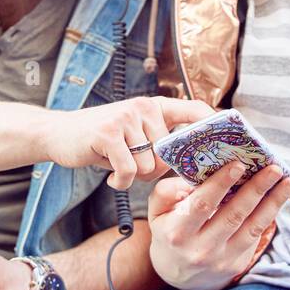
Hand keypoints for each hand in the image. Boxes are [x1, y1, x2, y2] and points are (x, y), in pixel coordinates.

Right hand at [40, 96, 216, 189]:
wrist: (60, 135)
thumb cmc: (104, 142)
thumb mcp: (135, 136)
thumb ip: (161, 144)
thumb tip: (194, 166)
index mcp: (155, 106)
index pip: (194, 109)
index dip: (214, 123)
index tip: (230, 140)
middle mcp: (143, 107)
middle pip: (169, 154)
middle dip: (154, 170)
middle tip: (133, 167)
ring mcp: (125, 118)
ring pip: (149, 166)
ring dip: (134, 176)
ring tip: (118, 167)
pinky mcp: (107, 134)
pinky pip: (129, 171)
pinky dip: (120, 182)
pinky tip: (110, 178)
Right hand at [147, 160, 289, 289]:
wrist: (178, 274)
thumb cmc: (169, 232)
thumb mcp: (157, 212)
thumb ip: (167, 192)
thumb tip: (193, 178)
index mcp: (177, 232)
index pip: (202, 205)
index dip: (221, 184)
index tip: (238, 164)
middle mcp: (200, 249)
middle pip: (233, 215)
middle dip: (256, 189)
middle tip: (273, 168)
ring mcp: (222, 259)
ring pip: (252, 226)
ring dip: (273, 201)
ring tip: (289, 180)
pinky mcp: (237, 264)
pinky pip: (256, 235)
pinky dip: (271, 213)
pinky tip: (281, 196)